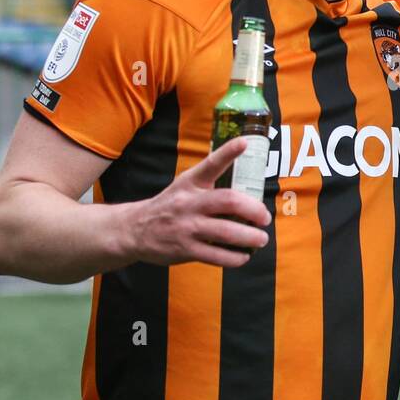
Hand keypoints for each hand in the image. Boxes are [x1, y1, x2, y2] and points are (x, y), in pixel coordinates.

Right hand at [122, 137, 271, 268]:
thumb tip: (245, 181)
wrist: (134, 230)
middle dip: (253, 210)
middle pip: (228, 201)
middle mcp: (189, 203)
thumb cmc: (169, 206)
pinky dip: (235, 257)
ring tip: (261, 239)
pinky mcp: (185, 250)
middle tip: (265, 217)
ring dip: (250, 237)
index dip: (228, 152)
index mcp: (190, 183)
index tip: (244, 142)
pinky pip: (217, 255)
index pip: (210, 164)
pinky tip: (243, 256)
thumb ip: (210, 181)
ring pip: (226, 232)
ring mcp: (187, 227)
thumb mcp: (184, 185)